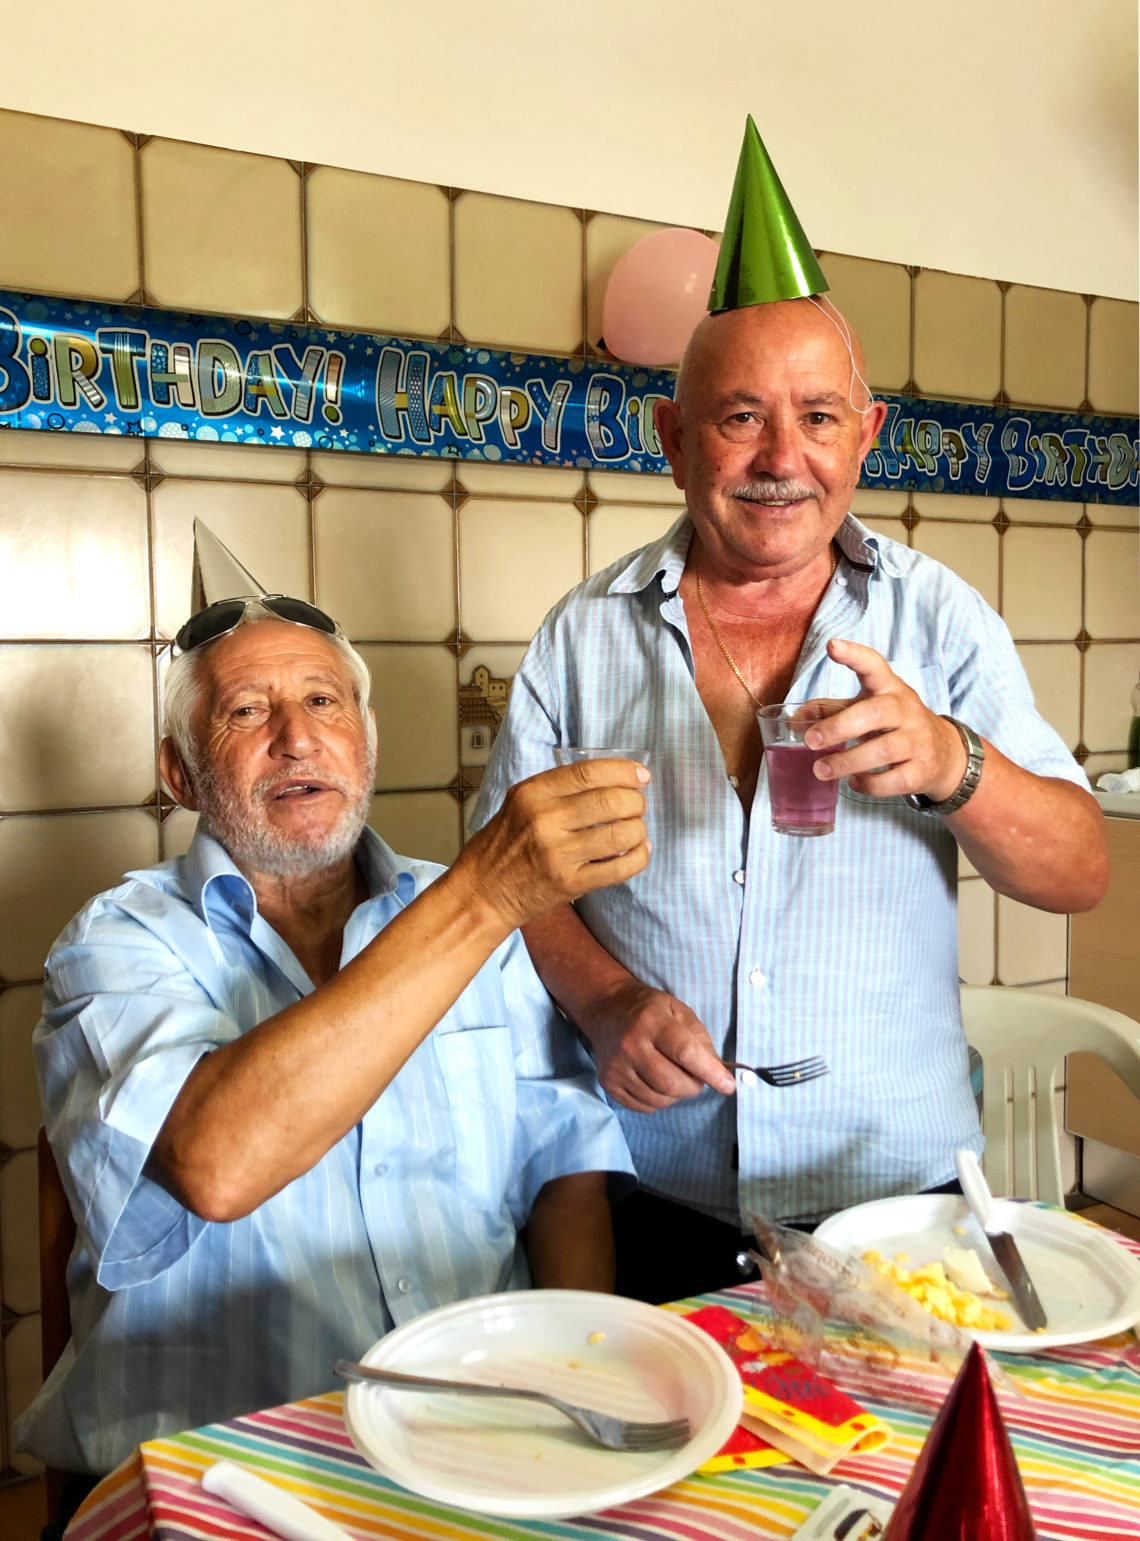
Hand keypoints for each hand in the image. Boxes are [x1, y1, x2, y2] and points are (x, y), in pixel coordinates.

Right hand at [460, 760, 651, 931]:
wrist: (481, 893)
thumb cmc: (501, 846)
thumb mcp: (518, 803)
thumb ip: (557, 789)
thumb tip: (611, 779)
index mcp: (532, 793)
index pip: (589, 773)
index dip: (624, 771)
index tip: (641, 776)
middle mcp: (544, 820)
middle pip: (611, 801)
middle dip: (636, 801)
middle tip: (637, 806)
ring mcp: (558, 854)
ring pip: (620, 834)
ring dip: (638, 829)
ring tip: (636, 830)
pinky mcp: (569, 884)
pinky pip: (619, 868)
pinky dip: (639, 858)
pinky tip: (639, 852)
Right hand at [583, 982, 736, 1112]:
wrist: (606, 1009)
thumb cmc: (649, 1010)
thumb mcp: (679, 1011)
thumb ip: (700, 1039)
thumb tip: (717, 1071)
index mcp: (652, 1021)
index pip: (685, 1052)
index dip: (710, 1072)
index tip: (728, 1085)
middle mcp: (631, 1044)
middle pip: (672, 1083)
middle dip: (694, 1087)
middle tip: (696, 1077)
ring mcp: (617, 1066)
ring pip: (659, 1099)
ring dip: (677, 1095)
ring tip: (674, 1076)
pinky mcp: (608, 1082)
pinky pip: (643, 1107)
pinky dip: (658, 1101)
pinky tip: (656, 1082)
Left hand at [804, 638, 967, 801]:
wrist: (944, 753)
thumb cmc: (895, 725)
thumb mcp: (867, 709)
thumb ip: (832, 710)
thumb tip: (794, 719)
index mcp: (889, 688)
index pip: (874, 665)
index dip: (854, 655)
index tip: (832, 646)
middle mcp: (906, 710)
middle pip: (876, 712)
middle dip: (839, 727)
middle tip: (810, 741)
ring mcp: (917, 740)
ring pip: (884, 749)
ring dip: (848, 761)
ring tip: (821, 770)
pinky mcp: (922, 770)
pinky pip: (895, 780)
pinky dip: (870, 784)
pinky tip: (854, 782)